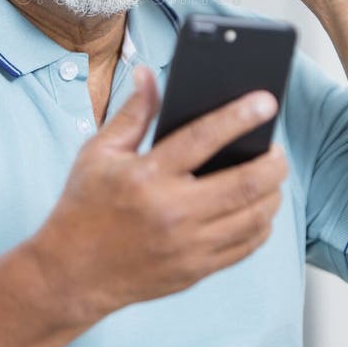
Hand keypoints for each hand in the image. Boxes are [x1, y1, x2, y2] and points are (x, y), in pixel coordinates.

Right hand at [30, 67, 286, 324]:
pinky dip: (261, 224)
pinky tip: (257, 207)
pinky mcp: (195, 271)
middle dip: (273, 161)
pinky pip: (246, 246)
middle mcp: (172, 212)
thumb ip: (133, 112)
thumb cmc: (83, 206)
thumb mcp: (99, 152)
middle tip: (276, 147)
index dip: (240, 116)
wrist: (71, 273)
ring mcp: (187, 246)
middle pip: (245, 183)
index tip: (266, 101)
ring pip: (254, 217)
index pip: (204, 138)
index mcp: (147, 176)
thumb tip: (148, 73)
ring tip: (270, 175)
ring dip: (272, 192)